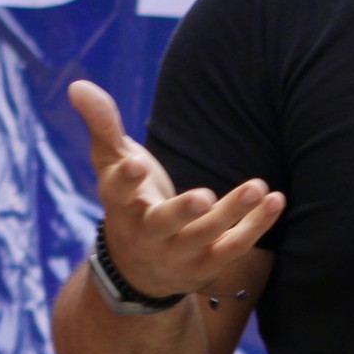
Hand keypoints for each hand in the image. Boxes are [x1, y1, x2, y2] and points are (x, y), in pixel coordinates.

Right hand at [71, 80, 281, 299]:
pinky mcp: (206, 264)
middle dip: (183, 211)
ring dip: (232, 212)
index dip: (126, 179)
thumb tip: (77, 84)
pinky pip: (234, 247)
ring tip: (258, 187)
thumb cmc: (129, 200)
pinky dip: (256, 226)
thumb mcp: (111, 162)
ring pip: (206, 236)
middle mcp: (148, 232)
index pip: (118, 192)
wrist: (138, 268)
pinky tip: (276, 200)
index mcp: (121, 204)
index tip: (135, 162)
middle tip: (203, 196)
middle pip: (164, 224)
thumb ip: (102, 124)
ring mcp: (178, 252)